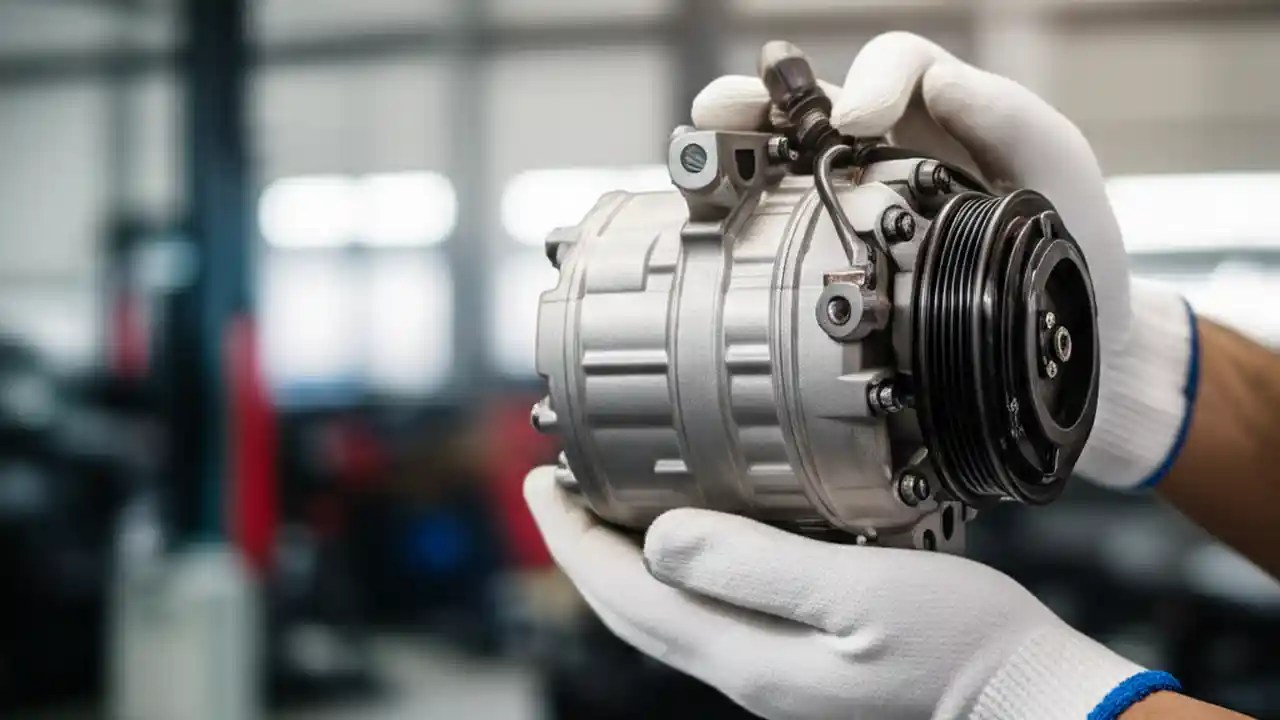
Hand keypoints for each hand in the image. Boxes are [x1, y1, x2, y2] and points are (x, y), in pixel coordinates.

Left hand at [525, 467, 1173, 719]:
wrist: (1018, 694)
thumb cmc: (958, 643)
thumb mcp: (858, 591)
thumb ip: (755, 565)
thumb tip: (660, 539)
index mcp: (747, 654)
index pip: (625, 595)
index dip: (572, 539)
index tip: (544, 482)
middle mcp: (745, 670)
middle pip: (630, 609)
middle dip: (580, 547)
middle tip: (555, 485)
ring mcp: (768, 672)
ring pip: (662, 613)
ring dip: (620, 559)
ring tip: (601, 505)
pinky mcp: (794, 662)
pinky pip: (703, 613)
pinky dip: (671, 572)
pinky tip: (683, 542)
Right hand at [694, 32, 1196, 490]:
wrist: (1072, 346)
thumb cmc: (1070, 246)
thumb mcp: (1057, 170)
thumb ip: (1009, 117)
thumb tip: (934, 85)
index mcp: (938, 115)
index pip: (892, 66)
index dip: (869, 81)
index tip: (860, 123)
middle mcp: (884, 152)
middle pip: (803, 108)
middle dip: (754, 104)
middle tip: (724, 116)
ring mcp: (851, 208)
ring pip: (776, 168)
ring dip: (730, 159)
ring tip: (702, 168)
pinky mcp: (833, 264)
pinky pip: (780, 236)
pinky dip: (741, 229)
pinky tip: (719, 235)